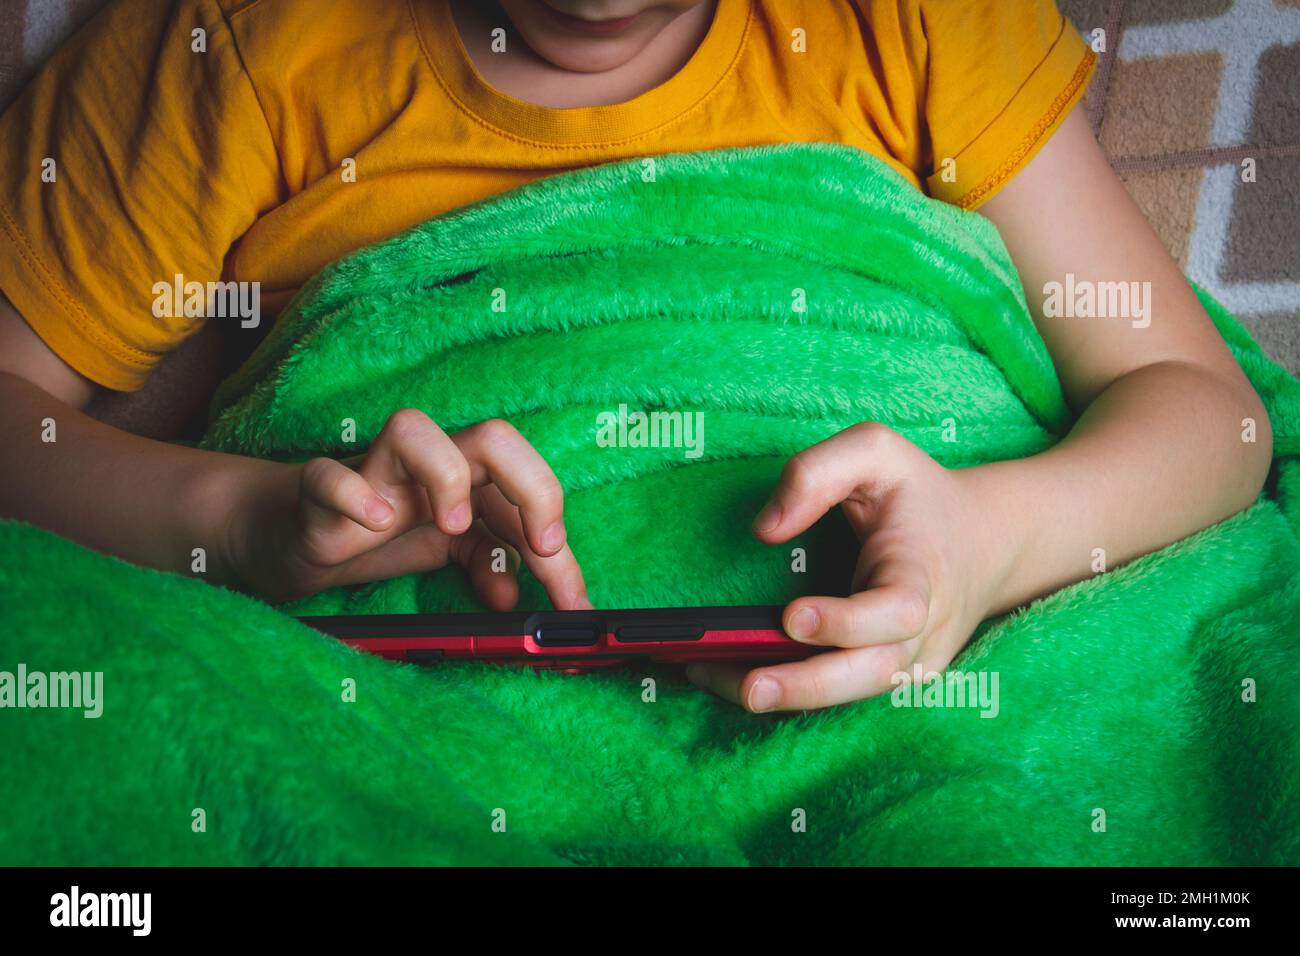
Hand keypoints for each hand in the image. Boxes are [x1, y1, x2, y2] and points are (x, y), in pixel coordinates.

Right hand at [226, 409, 589, 608]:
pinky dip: (352, 494)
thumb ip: (489, 566)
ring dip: (445, 475)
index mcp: (469, 478)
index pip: (531, 497)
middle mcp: (430, 465)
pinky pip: (328, 475)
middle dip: (533, 487)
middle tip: (541, 547)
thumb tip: (516, 597)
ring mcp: (376, 472)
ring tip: (452, 527)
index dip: (562, 552)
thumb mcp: (448, 552)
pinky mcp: (320, 489)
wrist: (295, 530)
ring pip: (414, 429)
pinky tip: (375, 522)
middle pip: (495, 438)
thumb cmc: (381, 529)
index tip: (574, 604)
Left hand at [688, 423, 1007, 711]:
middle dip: (810, 685)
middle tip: (750, 687)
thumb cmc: (920, 496)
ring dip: (787, 697)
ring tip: (720, 683)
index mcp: (925, 573)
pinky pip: (844, 695)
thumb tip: (764, 529)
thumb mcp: (876, 453)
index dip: (847, 621)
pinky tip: (733, 681)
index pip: (897, 610)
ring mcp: (913, 664)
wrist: (983, 543)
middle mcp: (925, 631)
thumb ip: (816, 474)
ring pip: (854, 695)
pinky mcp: (893, 680)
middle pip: (874, 673)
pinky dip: (793, 695)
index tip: (792, 616)